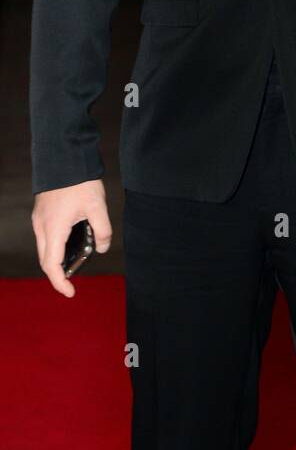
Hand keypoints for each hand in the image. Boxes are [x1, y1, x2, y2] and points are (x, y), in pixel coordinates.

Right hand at [31, 180, 111, 296]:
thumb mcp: (98, 206)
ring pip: (44, 248)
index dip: (60, 283)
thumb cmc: (80, 181)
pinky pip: (46, 236)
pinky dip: (55, 245)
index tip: (70, 293)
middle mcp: (41, 226)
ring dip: (57, 258)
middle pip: (46, 259)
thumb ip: (102, 230)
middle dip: (58, 273)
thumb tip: (102, 248)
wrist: (65, 156)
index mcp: (53, 228)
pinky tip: (72, 241)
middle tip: (74, 280)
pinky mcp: (41, 212)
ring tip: (76, 260)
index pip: (51, 266)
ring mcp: (38, 219)